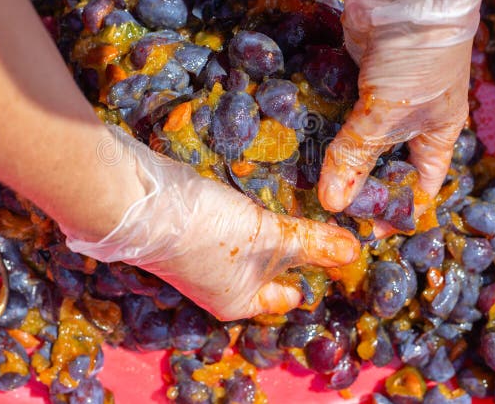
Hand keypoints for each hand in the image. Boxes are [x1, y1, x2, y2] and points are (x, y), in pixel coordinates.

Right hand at [62, 126, 359, 320]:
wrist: (138, 203)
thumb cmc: (208, 233)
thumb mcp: (269, 237)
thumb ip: (313, 244)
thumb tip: (356, 251)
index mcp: (240, 302)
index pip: (288, 296)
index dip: (317, 274)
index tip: (341, 249)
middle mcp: (221, 286)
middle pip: (270, 269)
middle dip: (298, 246)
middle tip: (329, 220)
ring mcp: (204, 258)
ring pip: (252, 244)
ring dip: (274, 226)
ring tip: (302, 201)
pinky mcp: (192, 229)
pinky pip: (233, 226)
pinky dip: (250, 213)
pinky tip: (261, 192)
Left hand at [318, 0, 484, 212]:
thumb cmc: (417, 59)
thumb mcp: (389, 113)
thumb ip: (357, 156)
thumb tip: (331, 204)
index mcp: (435, 136)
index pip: (420, 187)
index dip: (396, 211)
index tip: (364, 232)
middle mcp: (410, 120)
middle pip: (381, 164)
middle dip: (356, 184)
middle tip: (321, 205)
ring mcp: (381, 95)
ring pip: (354, 135)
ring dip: (332, 153)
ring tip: (300, 178)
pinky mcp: (355, 74)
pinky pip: (336, 107)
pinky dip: (319, 121)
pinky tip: (295, 139)